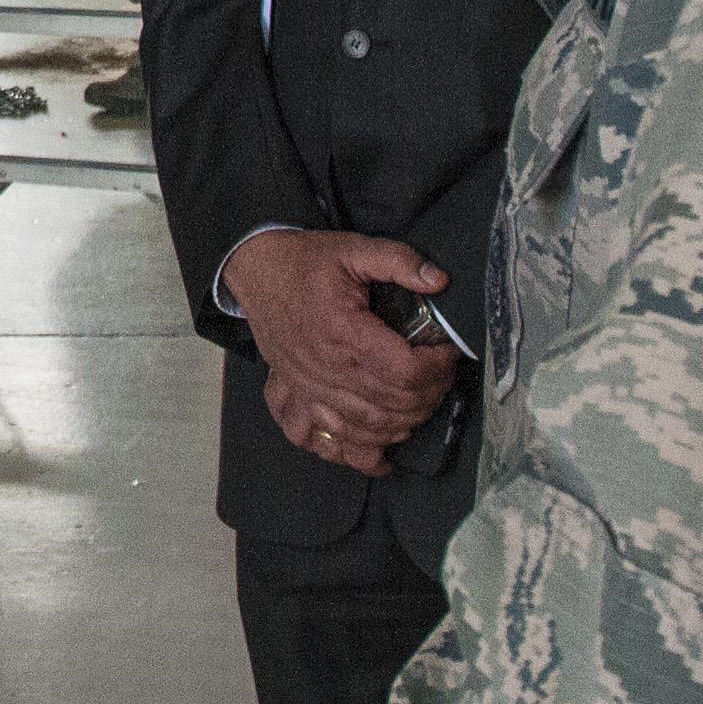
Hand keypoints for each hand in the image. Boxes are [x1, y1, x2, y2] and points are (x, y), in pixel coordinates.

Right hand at [225, 230, 458, 474]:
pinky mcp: (296, 399)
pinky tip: (379, 453)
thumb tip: (439, 281)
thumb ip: (398, 260)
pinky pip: (324, 443)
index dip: (437, 368)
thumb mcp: (353, 248)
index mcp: (343, 332)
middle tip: (440, 375)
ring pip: (367, 430)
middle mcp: (325, 370)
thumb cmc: (304, 262)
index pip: (405, 372)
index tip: (447, 352)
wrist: (255, 270)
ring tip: (419, 403)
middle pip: (394, 406)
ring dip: (403, 425)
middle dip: (430, 395)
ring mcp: (308, 390)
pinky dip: (354, 454)